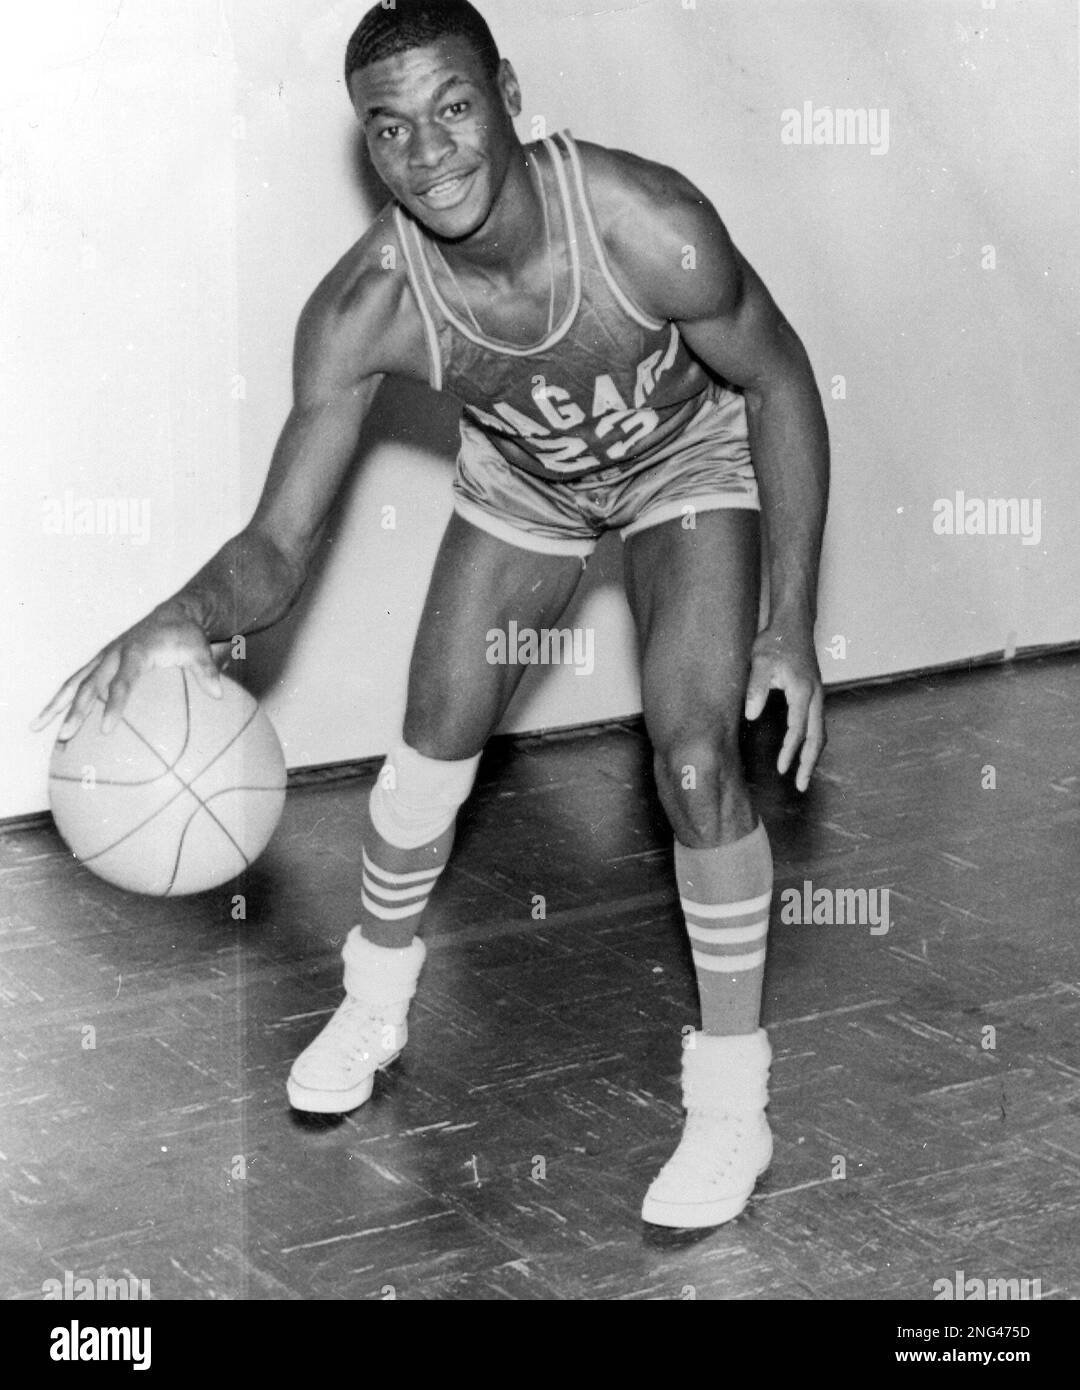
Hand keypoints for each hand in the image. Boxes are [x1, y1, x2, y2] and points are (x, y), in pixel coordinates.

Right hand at [31, 603, 222, 742]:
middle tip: (66, 735)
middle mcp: (112, 656)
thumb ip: (206, 671)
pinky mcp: (99, 664)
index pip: (122, 683)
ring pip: (74, 684)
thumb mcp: (199, 650)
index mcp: (135, 653)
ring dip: (57, 706)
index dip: (113, 705)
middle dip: (76, 711)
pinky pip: (76, 683)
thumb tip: (218, 695)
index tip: (105, 729)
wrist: (171, 615)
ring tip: (38, 728)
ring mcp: (103, 659)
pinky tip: (48, 720)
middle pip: (89, 686)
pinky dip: (61, 700)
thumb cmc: (186, 636)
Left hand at [744, 622, 825, 791]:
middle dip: (810, 763)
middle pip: (817, 737)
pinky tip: (803, 752)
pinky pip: (817, 725)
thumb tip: (751, 714)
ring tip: (803, 777)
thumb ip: (756, 688)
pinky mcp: (815, 696)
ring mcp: (818, 696)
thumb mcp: (760, 661)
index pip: (798, 729)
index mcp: (803, 691)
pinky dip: (812, 743)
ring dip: (813, 756)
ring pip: (820, 733)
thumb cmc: (776, 642)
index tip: (781, 768)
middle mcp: (815, 697)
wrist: (794, 625)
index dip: (790, 750)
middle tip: (802, 786)